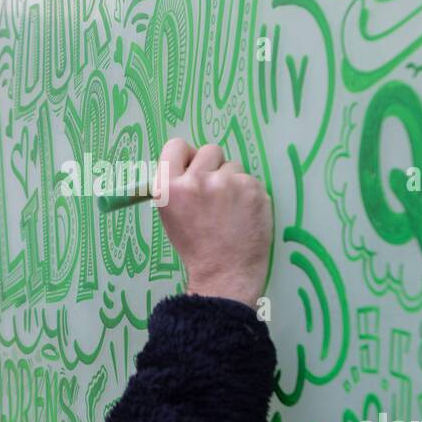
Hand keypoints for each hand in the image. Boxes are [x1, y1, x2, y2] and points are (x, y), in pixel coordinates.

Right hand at [154, 138, 271, 307]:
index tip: (193, 167)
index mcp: (168, 188)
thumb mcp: (170, 215)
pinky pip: (250, 179)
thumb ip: (177, 185)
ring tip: (230, 209)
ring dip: (232, 181)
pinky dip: (249, 194)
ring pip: (233, 165)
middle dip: (213, 167)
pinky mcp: (252, 188)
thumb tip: (191, 163)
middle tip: (215, 193)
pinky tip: (244, 214)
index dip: (186, 156)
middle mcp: (196, 181)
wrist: (225, 274)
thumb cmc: (196, 247)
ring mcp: (226, 183)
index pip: (176, 146)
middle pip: (209, 150)